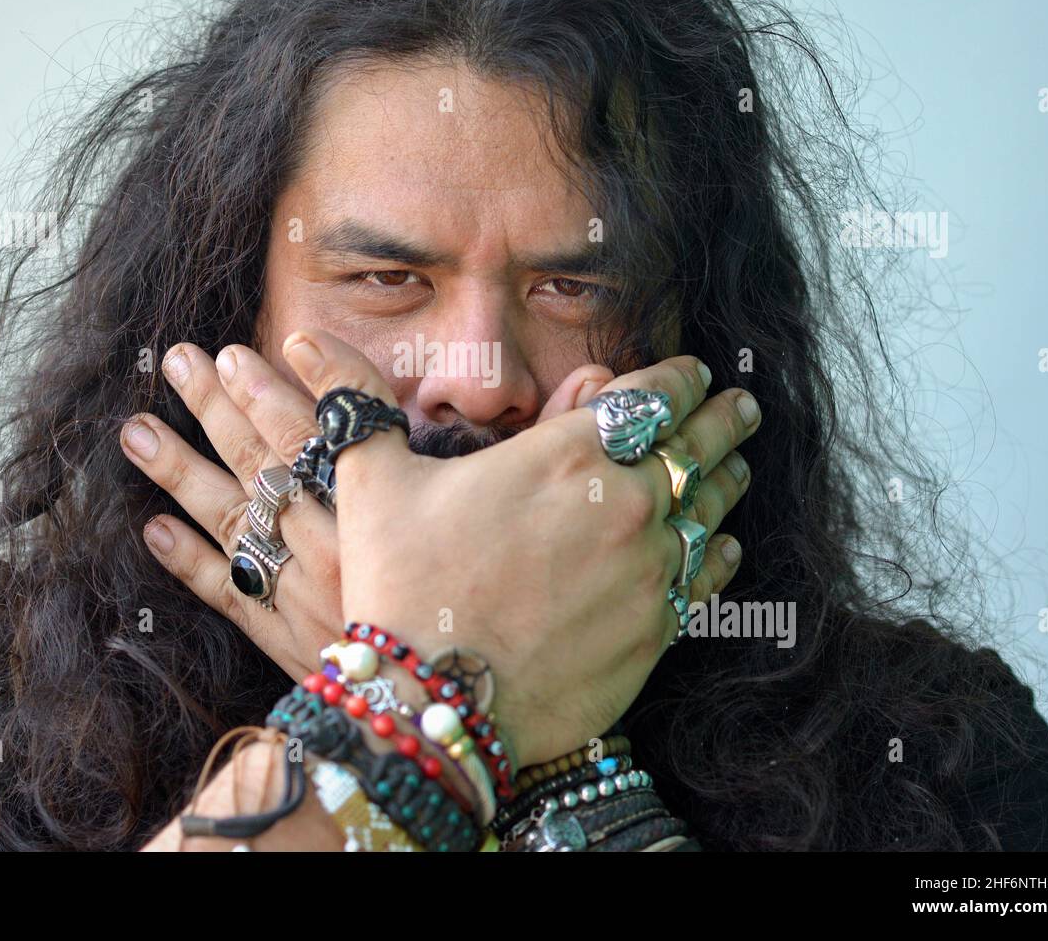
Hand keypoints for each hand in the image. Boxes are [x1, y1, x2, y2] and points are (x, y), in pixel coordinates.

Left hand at [122, 343, 617, 683]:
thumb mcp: (525, 520)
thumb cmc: (500, 615)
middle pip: (263, 459)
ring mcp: (299, 588)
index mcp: (387, 509)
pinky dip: (188, 564)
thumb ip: (556, 440)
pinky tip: (152, 533)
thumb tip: (597, 372)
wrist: (460, 721)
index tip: (242, 349)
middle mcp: (334, 538)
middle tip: (172, 359)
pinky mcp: (283, 637)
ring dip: (181, 469)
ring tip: (137, 426)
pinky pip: (228, 594)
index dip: (281, 387)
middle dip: (215, 406)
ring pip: (231, 516)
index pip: (324, 429)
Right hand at [276, 329, 755, 769]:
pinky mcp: (655, 628)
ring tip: (739, 464)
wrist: (433, 703)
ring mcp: (647, 568)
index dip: (678, 377)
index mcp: (566, 452)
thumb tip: (305, 344)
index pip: (649, 394)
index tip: (694, 371)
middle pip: (697, 443)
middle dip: (723, 417)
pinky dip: (718, 554)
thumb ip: (359, 406)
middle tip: (742, 406)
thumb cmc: (403, 585)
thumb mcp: (373, 483)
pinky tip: (722, 545)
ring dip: (727, 478)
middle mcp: (623, 501)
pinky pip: (705, 577)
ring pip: (709, 508)